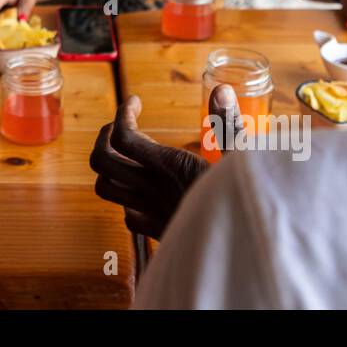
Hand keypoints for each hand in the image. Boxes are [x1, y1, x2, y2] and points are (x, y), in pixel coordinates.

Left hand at [89, 86, 242, 239]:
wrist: (243, 256)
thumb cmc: (244, 207)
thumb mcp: (242, 161)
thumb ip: (227, 124)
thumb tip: (220, 90)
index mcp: (169, 166)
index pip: (123, 136)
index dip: (122, 114)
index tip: (135, 102)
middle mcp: (152, 189)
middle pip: (102, 160)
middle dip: (104, 137)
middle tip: (120, 126)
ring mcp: (151, 213)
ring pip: (106, 188)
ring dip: (109, 168)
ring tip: (125, 155)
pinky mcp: (158, 233)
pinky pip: (127, 216)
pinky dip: (127, 200)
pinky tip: (144, 192)